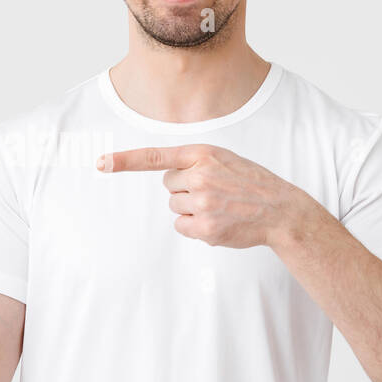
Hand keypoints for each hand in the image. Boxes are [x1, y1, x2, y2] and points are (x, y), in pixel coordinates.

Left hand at [97, 143, 304, 248]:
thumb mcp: (224, 159)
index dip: (124, 160)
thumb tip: (168, 177)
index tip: (100, 163)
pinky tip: (218, 221)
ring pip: (174, 207)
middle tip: (214, 191)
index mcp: (203, 154)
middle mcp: (200, 176)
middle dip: (185, 189)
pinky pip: (181, 226)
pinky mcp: (205, 228)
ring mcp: (202, 203)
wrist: (281, 210)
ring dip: (191, 209)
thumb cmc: (251, 183)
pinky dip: (195, 227)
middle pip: (168, 186)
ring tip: (219, 206)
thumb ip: (195, 161)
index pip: (155, 157)